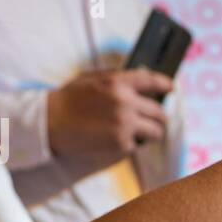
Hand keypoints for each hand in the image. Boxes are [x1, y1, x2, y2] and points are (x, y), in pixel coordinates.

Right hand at [47, 69, 173, 159]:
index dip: (166, 84)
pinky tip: (117, 140)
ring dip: (151, 133)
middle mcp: (126, 102)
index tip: (172, 88)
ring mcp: (125, 123)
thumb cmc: (68, 99)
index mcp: (118, 82)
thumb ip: (116, 77)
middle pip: (159, 112)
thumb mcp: (91, 78)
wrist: (49, 122)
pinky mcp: (121, 143)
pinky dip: (131, 144)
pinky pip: (137, 144)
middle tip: (156, 121)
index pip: (152, 80)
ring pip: (155, 132)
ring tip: (143, 134)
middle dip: (159, 117)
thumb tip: (139, 77)